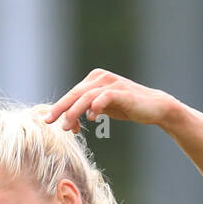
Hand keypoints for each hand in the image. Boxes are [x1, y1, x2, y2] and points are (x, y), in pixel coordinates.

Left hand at [45, 69, 177, 132]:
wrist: (154, 107)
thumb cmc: (128, 107)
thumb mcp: (104, 108)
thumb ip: (88, 110)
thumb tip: (69, 122)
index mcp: (94, 80)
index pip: (72, 94)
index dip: (60, 108)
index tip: (49, 122)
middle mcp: (100, 77)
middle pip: (75, 94)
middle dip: (60, 108)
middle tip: (48, 121)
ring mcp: (110, 83)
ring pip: (86, 96)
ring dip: (74, 112)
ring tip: (67, 126)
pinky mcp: (121, 91)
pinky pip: (104, 97)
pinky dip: (96, 107)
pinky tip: (91, 118)